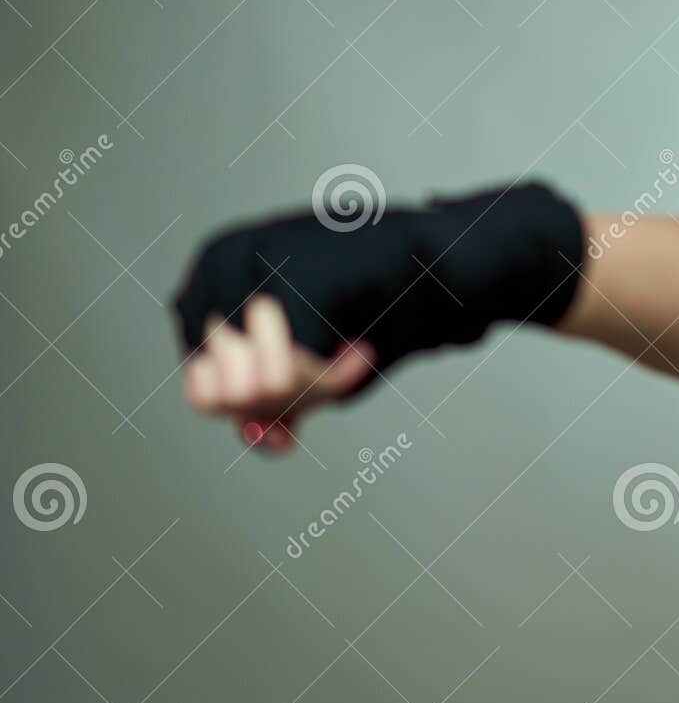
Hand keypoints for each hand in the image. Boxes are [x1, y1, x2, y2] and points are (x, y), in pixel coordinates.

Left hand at [169, 178, 588, 445]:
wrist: (450, 262)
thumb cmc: (388, 301)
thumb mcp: (321, 354)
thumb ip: (279, 396)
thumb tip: (265, 441)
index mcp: (214, 270)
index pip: (203, 380)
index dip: (256, 404)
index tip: (306, 396)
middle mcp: (223, 261)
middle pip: (228, 387)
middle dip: (292, 399)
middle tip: (345, 374)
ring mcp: (254, 268)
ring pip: (255, 384)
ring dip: (314, 391)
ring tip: (356, 360)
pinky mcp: (292, 282)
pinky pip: (288, 375)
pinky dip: (331, 383)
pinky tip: (365, 355)